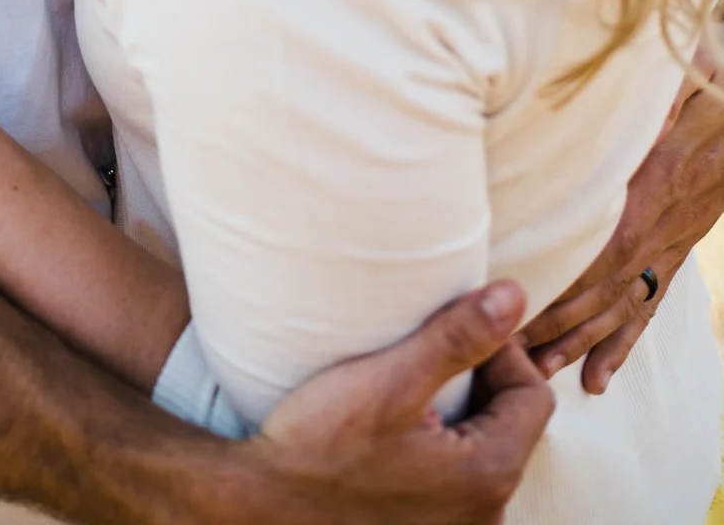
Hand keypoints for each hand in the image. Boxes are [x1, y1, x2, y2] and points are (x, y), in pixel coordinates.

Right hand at [247, 281, 552, 524]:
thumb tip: (515, 295)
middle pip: (512, 425)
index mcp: (488, 475)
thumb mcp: (390, 379)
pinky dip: (442, 446)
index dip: (501, 351)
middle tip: (427, 354)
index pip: (533, 395)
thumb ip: (458, 337)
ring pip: (485, 450)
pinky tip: (400, 430)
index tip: (451, 332)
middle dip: (480, 380)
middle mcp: (485, 514)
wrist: (264, 506)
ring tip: (410, 389)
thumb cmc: (321, 445)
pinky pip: (459, 479)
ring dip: (460, 412)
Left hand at [523, 44, 723, 391]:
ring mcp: (670, 246)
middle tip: (511, 352)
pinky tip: (600, 378)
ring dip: (581, 341)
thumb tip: (633, 94)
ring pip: (622, 305)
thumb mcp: (684, 80)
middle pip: (603, 285)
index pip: (602, 244)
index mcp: (653, 185)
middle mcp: (660, 226)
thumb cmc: (704, 93)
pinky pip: (649, 306)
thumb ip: (651, 91)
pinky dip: (622, 345)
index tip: (520, 299)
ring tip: (542, 371)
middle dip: (557, 320)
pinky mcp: (676, 252)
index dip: (564, 278)